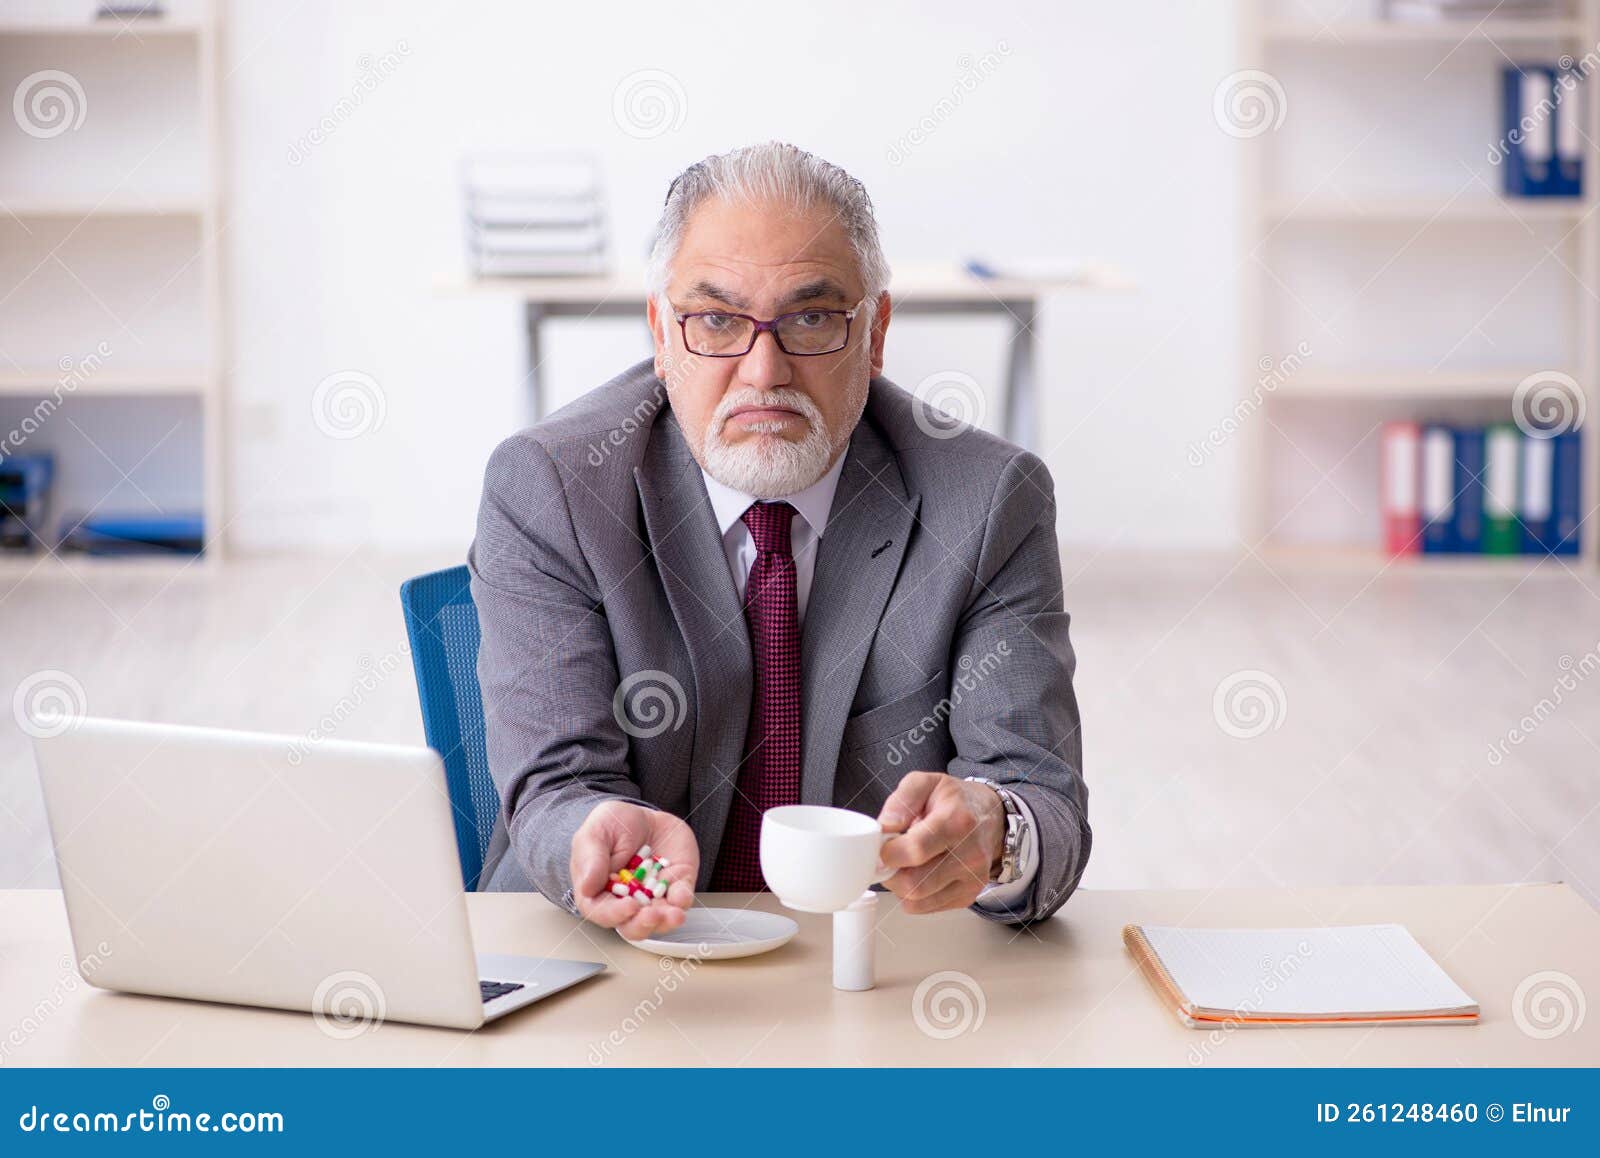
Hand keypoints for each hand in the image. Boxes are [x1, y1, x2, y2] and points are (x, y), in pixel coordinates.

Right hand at [570, 800, 698, 940]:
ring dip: (666, 921)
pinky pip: (681, 899)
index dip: (614, 915)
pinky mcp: (676, 885)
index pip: (602, 912)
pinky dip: (682, 900)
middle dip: (642, 925)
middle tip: (651, 915)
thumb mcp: (595, 833)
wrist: (644, 814)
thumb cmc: (614, 824)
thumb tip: (586, 888)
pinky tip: (682, 896)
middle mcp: (627, 899)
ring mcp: (653, 895)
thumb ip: (590, 859)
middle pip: (632, 925)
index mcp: (600, 891)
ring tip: (674, 914)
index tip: (628, 906)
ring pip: (659, 920)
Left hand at [876, 771, 1005, 914]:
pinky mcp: (968, 897)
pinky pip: (925, 907)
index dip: (889, 852)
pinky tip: (918, 873)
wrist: (991, 817)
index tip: (882, 846)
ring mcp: (971, 880)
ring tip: (904, 864)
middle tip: (889, 857)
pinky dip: (913, 895)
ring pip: (916, 901)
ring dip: (899, 886)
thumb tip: (884, 828)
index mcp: (958, 822)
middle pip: (914, 884)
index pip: (915, 850)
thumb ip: (901, 800)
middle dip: (890, 873)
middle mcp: (970, 855)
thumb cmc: (955, 800)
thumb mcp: (927, 782)